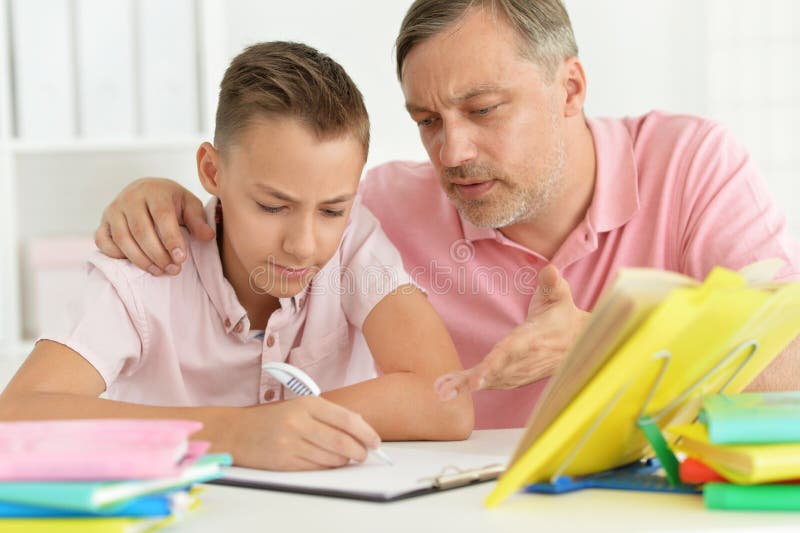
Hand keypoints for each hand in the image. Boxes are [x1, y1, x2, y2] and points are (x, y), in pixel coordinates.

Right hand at [94, 178, 214, 275]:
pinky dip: (117, 256)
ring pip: (123, 239)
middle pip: (141, 231)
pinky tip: (136, 263)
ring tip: (159, 271)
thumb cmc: (171, 201)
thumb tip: (207, 237)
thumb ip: (198, 220)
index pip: (162, 216)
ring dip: (141, 259)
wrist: (146, 191)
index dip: (171, 239)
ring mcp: (113, 210)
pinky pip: (103, 242)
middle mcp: (130, 198)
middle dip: (158, 254)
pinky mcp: (103, 222)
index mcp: (154, 191)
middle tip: (174, 269)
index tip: (181, 258)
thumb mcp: (189, 205)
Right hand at [232, 396, 381, 470]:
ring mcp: (291, 443)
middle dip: (359, 451)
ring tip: (345, 457)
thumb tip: (361, 430)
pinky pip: (317, 469)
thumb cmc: (274, 419)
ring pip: (332, 459)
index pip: (347, 420)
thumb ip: (329, 416)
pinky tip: (327, 462)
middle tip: (364, 454)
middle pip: (342, 443)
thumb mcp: (301, 406)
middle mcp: (299, 422)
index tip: (375, 441)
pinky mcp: (284, 462)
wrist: (238, 432)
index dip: (366, 433)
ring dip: (344, 461)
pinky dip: (328, 467)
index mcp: (307, 404)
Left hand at [434, 264, 589, 398]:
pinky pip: (493, 383)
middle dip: (472, 381)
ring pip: (492, 381)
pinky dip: (472, 388)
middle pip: (496, 371)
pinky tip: (452, 389)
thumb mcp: (560, 295)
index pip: (510, 352)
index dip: (493, 365)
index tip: (477, 379)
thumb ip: (552, 282)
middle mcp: (526, 360)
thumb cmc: (562, 313)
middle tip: (445, 389)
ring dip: (467, 386)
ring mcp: (522, 372)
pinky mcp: (517, 378)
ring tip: (442, 390)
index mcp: (533, 338)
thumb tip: (549, 270)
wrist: (578, 342)